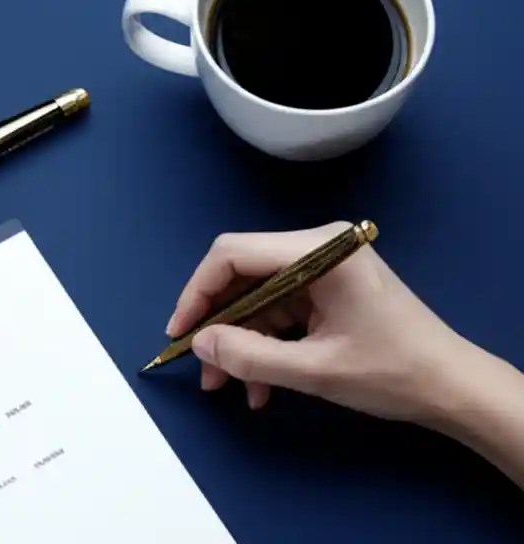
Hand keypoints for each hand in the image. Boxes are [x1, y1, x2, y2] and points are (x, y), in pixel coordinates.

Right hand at [167, 222, 479, 423]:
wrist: (454, 388)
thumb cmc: (393, 373)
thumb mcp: (315, 371)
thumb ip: (250, 356)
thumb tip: (200, 344)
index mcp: (320, 250)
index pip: (233, 255)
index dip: (197, 293)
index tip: (180, 333)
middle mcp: (318, 247)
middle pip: (242, 274)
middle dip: (218, 324)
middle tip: (203, 368)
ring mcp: (324, 267)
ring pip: (257, 297)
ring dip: (240, 341)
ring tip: (229, 386)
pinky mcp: (328, 289)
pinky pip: (279, 309)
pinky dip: (264, 343)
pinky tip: (260, 384)